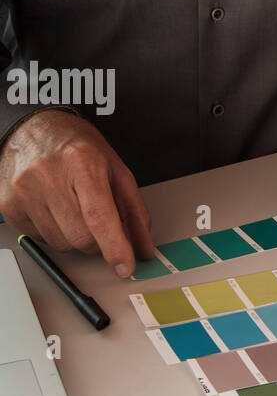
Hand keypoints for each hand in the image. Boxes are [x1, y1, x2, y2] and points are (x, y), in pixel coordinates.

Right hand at [0, 111, 153, 277]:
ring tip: (73, 208)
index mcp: (82, 162)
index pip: (99, 217)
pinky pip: (40, 239)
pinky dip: (53, 233)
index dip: (115, 247)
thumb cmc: (76, 147)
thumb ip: (134, 210)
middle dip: (98, 242)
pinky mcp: (9, 205)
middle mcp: (49, 175)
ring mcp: (24, 191)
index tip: (125, 266)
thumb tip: (143, 247)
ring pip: (61, 244)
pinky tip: (54, 209)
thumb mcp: (115, 169)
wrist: (33, 128)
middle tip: (99, 224)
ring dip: (74, 238)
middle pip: (81, 237)